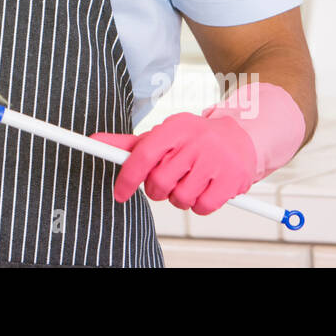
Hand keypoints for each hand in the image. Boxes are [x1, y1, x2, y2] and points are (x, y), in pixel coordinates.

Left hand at [90, 111, 257, 214]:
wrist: (240, 137)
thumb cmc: (192, 139)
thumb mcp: (162, 135)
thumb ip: (129, 144)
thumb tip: (95, 139)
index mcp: (174, 127)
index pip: (142, 155)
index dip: (127, 178)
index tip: (119, 193)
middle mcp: (195, 141)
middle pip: (159, 183)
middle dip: (157, 190)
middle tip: (166, 181)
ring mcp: (215, 160)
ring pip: (179, 198)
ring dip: (179, 197)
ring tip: (188, 181)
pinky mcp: (231, 180)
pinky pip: (201, 207)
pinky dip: (199, 205)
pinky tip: (204, 188)